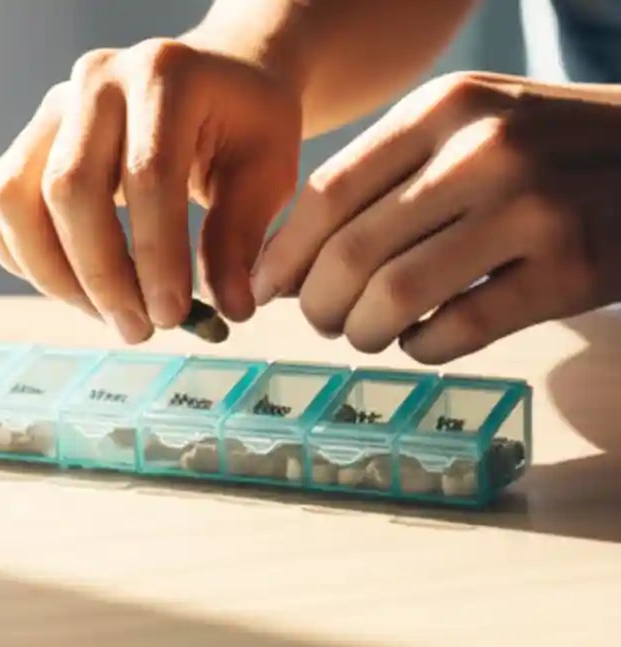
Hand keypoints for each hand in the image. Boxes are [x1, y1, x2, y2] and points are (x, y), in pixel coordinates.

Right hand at [0, 38, 300, 342]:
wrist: (212, 81)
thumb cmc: (243, 127)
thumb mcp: (268, 173)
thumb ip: (241, 238)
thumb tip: (229, 308)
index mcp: (164, 74)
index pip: (147, 173)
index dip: (157, 254)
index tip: (173, 315)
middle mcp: (95, 80)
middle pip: (68, 187)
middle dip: (99, 275)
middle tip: (138, 328)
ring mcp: (50, 109)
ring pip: (13, 200)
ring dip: (51, 275)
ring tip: (106, 314)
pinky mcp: (25, 140)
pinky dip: (24, 258)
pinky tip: (74, 287)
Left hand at [253, 71, 620, 363]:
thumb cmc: (538, 150)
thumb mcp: (462, 127)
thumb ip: (380, 179)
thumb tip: (283, 262)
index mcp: (443, 109)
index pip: (328, 193)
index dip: (284, 254)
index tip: (268, 289)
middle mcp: (483, 151)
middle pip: (351, 253)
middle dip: (318, 304)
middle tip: (322, 319)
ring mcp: (531, 209)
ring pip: (395, 296)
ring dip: (362, 331)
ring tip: (366, 332)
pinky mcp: (569, 270)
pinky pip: (457, 330)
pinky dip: (420, 348)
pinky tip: (420, 340)